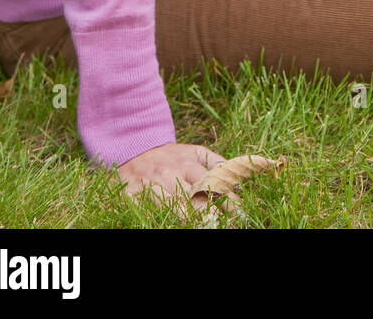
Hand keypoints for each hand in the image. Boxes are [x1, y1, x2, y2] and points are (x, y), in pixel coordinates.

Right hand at [117, 142, 241, 221]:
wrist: (135, 147)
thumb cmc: (171, 155)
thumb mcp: (195, 152)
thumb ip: (215, 163)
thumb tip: (238, 179)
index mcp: (187, 164)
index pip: (211, 183)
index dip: (226, 199)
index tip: (239, 213)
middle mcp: (170, 176)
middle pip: (192, 198)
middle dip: (208, 212)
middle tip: (220, 222)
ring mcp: (151, 187)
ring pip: (171, 207)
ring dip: (188, 218)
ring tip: (203, 225)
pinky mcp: (134, 197)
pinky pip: (148, 211)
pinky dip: (161, 217)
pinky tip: (171, 223)